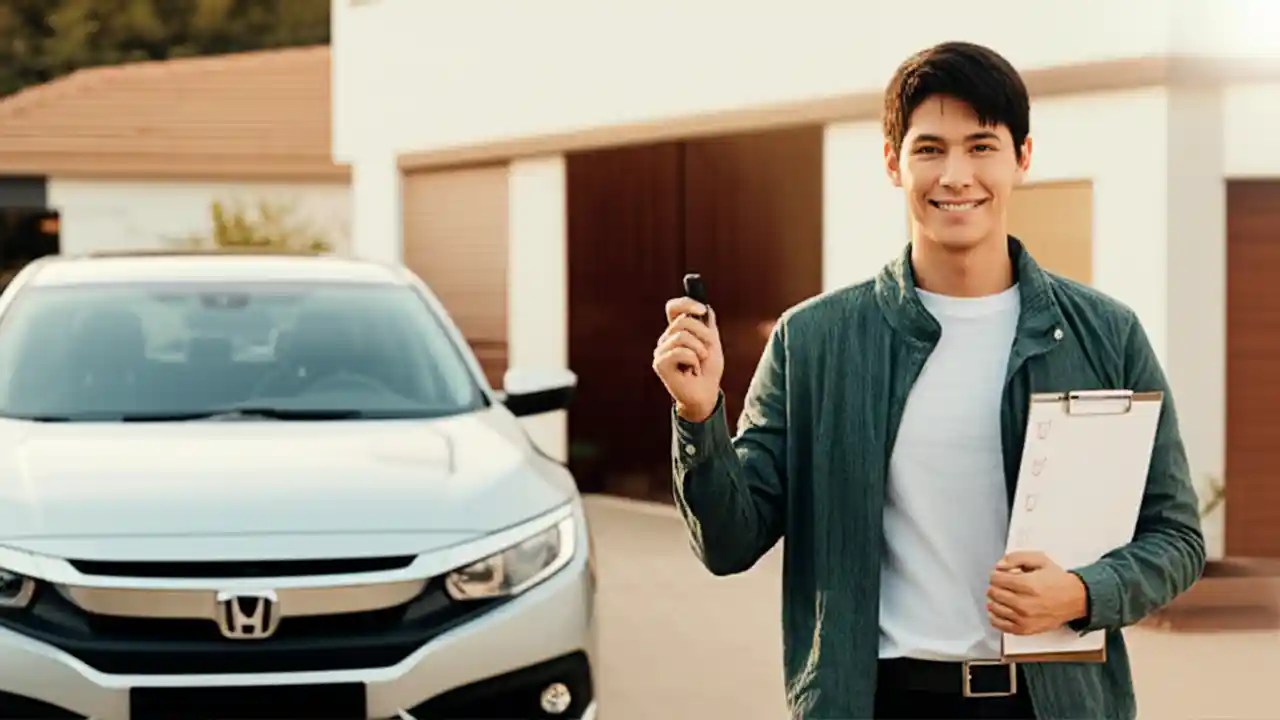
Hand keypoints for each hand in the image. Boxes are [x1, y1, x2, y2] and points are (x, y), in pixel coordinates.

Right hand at [653, 297, 724, 422]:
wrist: (707, 393)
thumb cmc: (708, 370)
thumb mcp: (712, 343)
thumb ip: (708, 325)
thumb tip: (706, 308)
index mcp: (676, 331)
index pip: (673, 308)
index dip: (686, 303)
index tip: (702, 310)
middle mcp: (666, 339)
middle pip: (683, 321)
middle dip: (703, 334)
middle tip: (707, 352)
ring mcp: (661, 351)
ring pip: (682, 336)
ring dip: (699, 350)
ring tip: (699, 363)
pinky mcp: (660, 364)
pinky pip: (681, 352)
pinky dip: (694, 361)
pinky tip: (692, 372)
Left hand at [987, 551, 1088, 635]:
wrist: (1076, 599)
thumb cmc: (1058, 580)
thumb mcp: (1040, 560)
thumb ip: (1016, 558)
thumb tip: (999, 566)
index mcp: (1027, 585)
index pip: (996, 579)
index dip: (996, 574)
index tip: (1000, 574)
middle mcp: (1024, 603)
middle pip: (993, 593)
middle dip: (995, 586)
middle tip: (1003, 584)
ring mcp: (1024, 618)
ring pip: (994, 608)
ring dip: (994, 600)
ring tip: (1003, 596)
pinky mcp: (1025, 629)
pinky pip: (1000, 625)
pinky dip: (995, 617)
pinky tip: (999, 610)